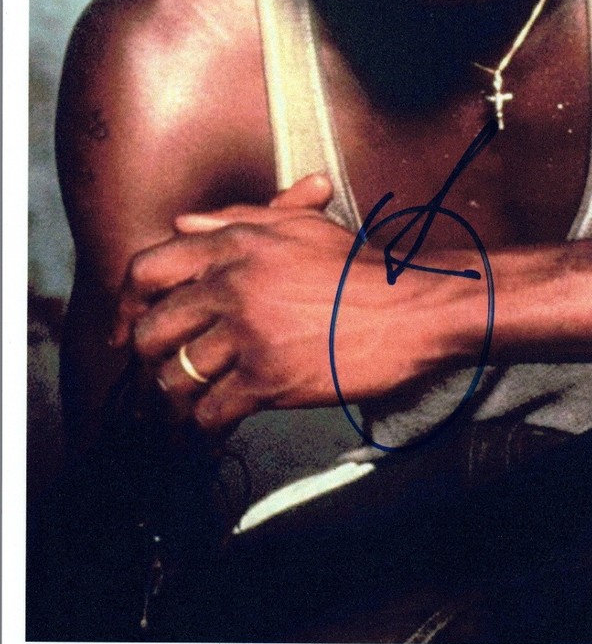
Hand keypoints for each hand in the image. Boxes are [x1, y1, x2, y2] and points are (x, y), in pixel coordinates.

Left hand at [112, 175, 454, 429]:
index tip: (130, 326)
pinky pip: (210, 411)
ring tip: (188, 403)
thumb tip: (183, 222)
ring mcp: (248, 333)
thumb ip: (236, 219)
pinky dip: (206, 424)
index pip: (149, 268)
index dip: (129, 303)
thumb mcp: (300, 226)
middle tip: (160, 372)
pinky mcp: (268, 379)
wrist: (411, 309)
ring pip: (175, 376)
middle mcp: (233, 285)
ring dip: (177, 396)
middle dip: (149, 358)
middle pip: (153, 329)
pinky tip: (218, 423)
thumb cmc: (361, 269)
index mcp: (236, 244)